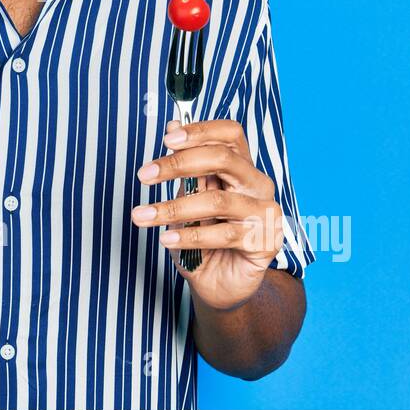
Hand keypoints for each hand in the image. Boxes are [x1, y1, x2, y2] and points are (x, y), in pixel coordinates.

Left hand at [131, 119, 282, 311]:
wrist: (219, 284)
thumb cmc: (203, 237)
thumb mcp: (188, 198)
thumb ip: (186, 166)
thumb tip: (172, 125)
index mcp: (241, 167)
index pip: (230, 134)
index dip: (200, 131)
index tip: (167, 140)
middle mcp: (257, 185)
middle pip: (224, 159)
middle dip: (179, 164)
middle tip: (144, 175)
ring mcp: (265, 213)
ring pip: (217, 201)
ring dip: (173, 208)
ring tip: (144, 216)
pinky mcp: (265, 242)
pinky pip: (223, 235)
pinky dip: (189, 236)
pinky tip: (167, 239)